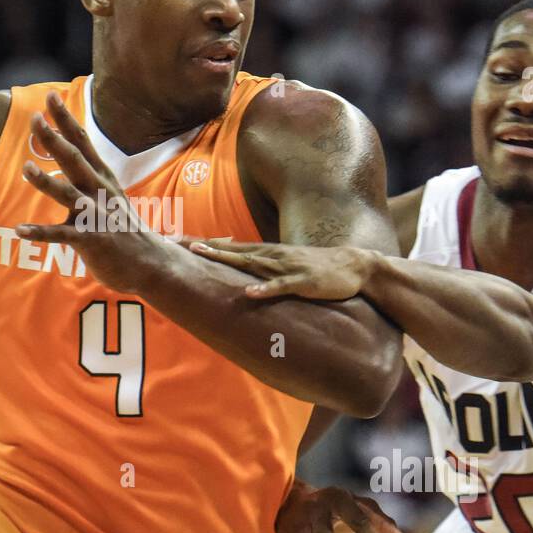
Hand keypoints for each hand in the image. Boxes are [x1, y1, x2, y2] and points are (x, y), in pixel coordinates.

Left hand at [16, 93, 170, 294]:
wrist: (151, 263)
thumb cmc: (124, 228)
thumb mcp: (110, 194)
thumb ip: (90, 174)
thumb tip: (68, 152)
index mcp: (102, 178)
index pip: (82, 142)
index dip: (66, 119)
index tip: (50, 97)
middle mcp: (99, 191)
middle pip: (74, 160)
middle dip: (54, 139)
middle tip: (34, 119)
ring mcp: (96, 215)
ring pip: (69, 194)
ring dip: (46, 182)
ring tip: (26, 168)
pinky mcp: (91, 240)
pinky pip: (62, 235)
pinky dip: (40, 232)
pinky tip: (20, 230)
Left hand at [191, 239, 378, 299]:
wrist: (354, 266)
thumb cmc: (317, 267)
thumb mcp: (286, 265)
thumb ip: (264, 266)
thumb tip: (242, 270)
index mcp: (268, 253)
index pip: (230, 246)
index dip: (206, 243)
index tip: (179, 240)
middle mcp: (273, 256)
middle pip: (233, 250)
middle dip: (206, 247)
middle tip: (178, 242)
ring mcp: (287, 268)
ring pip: (251, 263)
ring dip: (226, 259)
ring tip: (202, 255)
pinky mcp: (303, 282)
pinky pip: (280, 287)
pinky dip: (264, 289)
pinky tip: (249, 292)